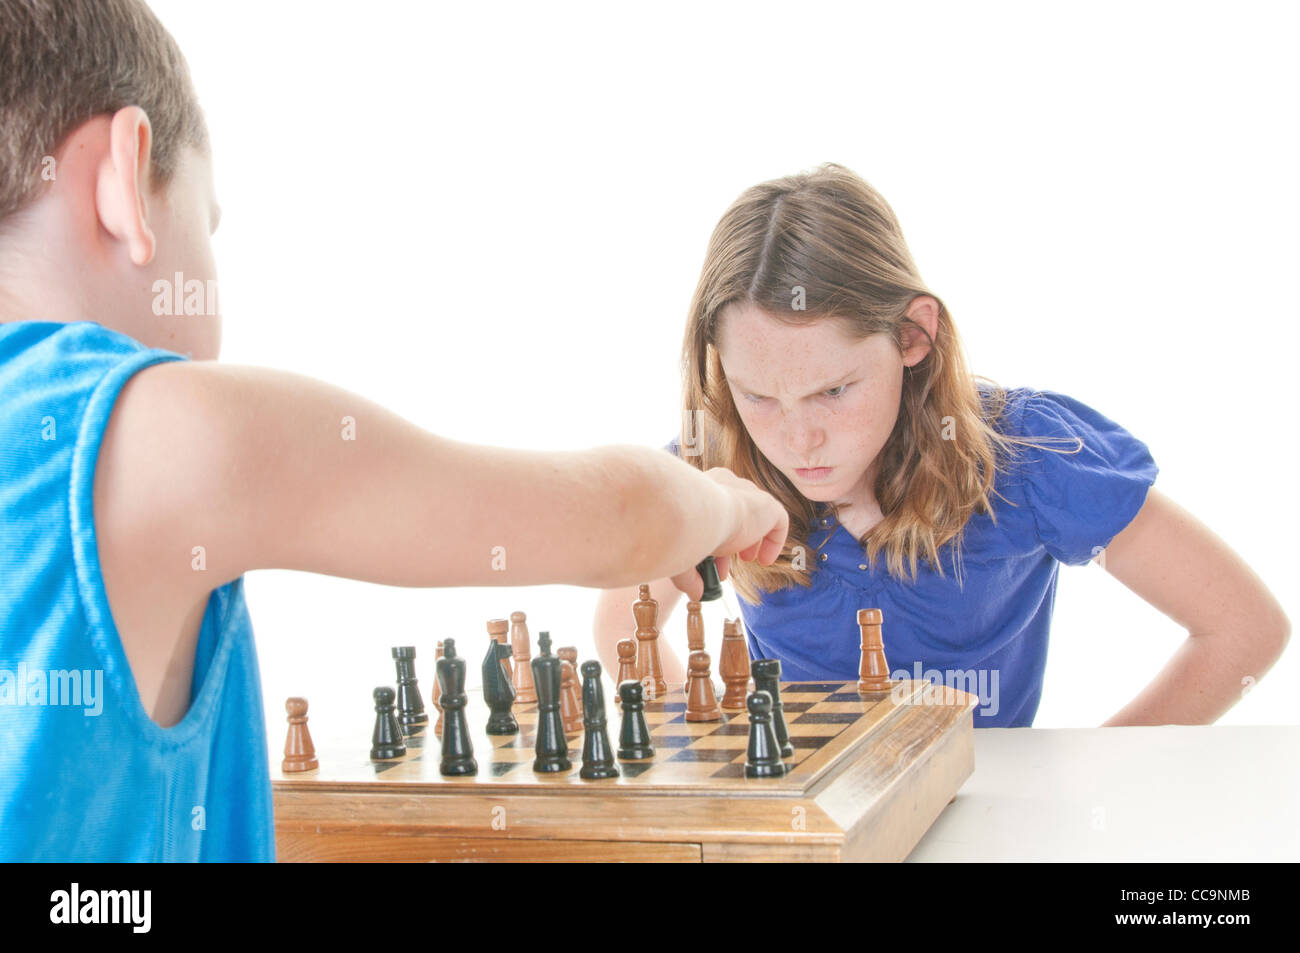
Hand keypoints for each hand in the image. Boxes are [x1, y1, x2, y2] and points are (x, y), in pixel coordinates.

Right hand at [669, 468, 786, 598]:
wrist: (692, 515)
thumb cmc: (676, 532)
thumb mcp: (680, 553)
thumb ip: (687, 572)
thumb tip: (695, 594)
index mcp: (698, 487)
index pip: (710, 511)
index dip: (711, 540)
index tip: (709, 562)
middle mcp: (724, 484)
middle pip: (732, 514)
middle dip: (728, 543)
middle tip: (723, 567)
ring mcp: (748, 493)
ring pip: (753, 517)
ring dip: (749, 541)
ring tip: (745, 562)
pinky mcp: (768, 504)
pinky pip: (777, 521)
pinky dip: (773, 541)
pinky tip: (765, 560)